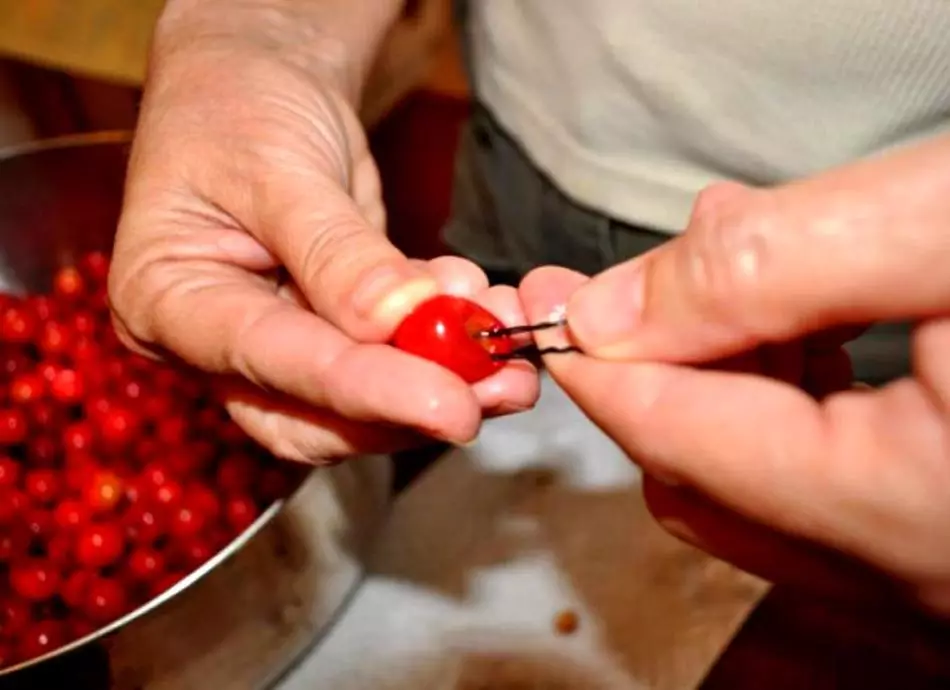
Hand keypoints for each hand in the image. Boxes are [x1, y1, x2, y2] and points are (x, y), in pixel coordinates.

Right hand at [108, 34, 537, 463]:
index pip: (271, 363)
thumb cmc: (239, 108)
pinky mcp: (331, 335)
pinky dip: (447, 347)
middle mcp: (218, 344)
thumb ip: (336, 251)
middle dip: (411, 408)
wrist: (257, 85)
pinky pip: (391, 360)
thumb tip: (399, 321)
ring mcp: (277, 345)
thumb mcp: (279, 166)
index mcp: (169, 303)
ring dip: (445, 381)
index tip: (449, 402)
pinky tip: (489, 313)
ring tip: (512, 352)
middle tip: (498, 389)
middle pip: (313, 416)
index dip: (365, 389)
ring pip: (361, 403)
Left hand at [519, 136, 949, 616]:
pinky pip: (817, 488)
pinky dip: (782, 404)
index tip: (537, 308)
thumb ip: (762, 273)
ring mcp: (928, 565)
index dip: (591, 366)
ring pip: (754, 483)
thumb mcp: (935, 234)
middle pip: (698, 477)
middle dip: (651, 367)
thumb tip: (610, 314)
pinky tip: (805, 327)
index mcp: (899, 506)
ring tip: (742, 272)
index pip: (673, 441)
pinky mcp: (943, 536)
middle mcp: (908, 569)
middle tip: (632, 282)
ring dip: (720, 376)